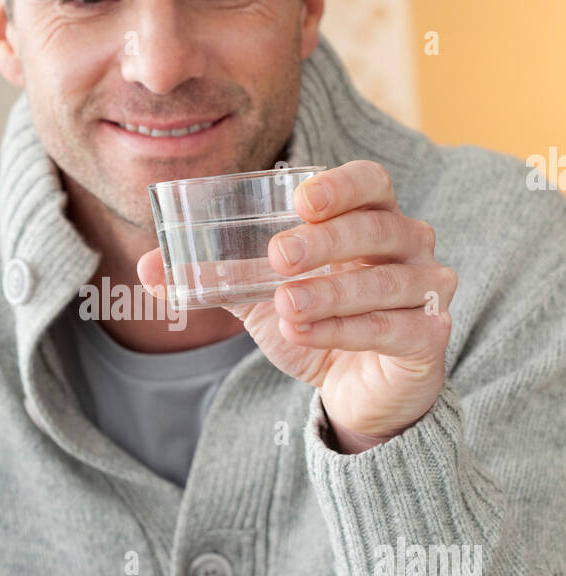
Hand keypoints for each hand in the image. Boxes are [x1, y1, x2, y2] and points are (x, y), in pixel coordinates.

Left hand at [138, 160, 456, 449]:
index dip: (341, 185)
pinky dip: (346, 330)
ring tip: (286, 305)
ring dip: (332, 292)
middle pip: (378, 229)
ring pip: (385, 283)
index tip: (299, 200)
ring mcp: (427, 291)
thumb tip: (146, 266)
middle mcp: (409, 246)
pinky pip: (393, 327)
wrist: (358, 392)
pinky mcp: (430, 338)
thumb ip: (214, 278)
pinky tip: (306, 335)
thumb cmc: (318, 325)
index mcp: (372, 220)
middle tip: (277, 257)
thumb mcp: (260, 299)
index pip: (371, 182)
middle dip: (326, 241)